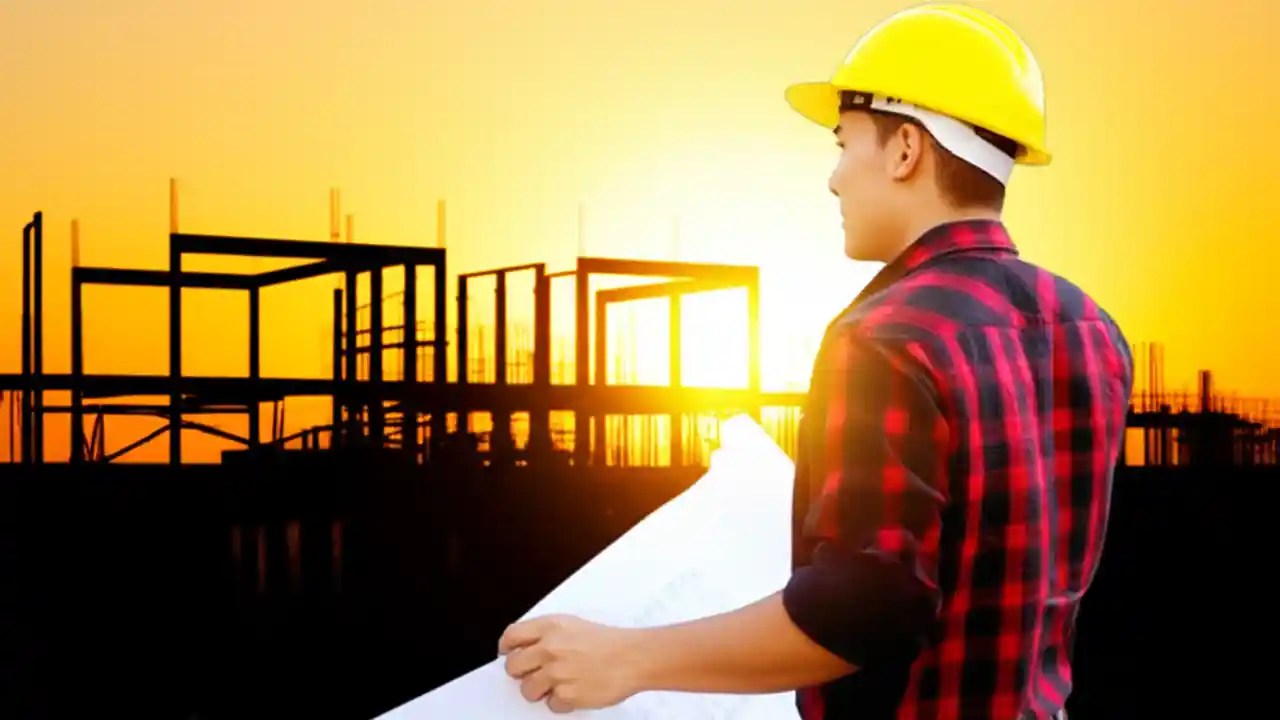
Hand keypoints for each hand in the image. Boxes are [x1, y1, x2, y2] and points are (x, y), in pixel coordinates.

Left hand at [498, 614, 645, 712]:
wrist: (634, 657)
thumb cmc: (608, 642)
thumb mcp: (573, 624)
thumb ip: (547, 633)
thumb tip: (524, 647)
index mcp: (550, 627)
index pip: (511, 637)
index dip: (507, 648)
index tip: (508, 654)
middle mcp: (550, 648)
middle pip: (512, 666)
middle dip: (520, 672)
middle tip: (534, 673)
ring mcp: (557, 673)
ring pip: (527, 689)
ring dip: (539, 690)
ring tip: (557, 684)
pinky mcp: (567, 694)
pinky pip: (550, 705)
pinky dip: (560, 702)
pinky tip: (574, 690)